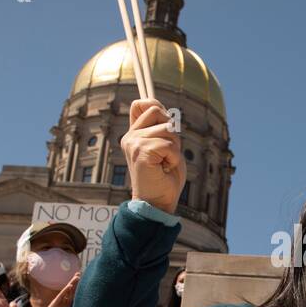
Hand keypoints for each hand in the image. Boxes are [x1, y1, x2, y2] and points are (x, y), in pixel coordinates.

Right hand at [40, 273, 79, 306]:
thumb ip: (67, 305)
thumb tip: (75, 302)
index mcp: (66, 301)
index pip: (72, 291)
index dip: (76, 285)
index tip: (81, 278)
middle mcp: (63, 300)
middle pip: (70, 289)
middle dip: (74, 281)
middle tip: (79, 273)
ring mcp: (59, 301)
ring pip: (67, 290)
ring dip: (72, 283)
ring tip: (77, 277)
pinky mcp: (56, 303)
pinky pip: (62, 296)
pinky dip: (66, 290)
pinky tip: (70, 286)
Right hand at [121, 98, 184, 212]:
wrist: (157, 203)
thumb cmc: (165, 178)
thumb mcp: (167, 147)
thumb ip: (163, 127)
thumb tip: (166, 110)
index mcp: (134, 133)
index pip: (142, 103)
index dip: (158, 109)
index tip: (165, 128)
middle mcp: (130, 136)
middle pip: (158, 111)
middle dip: (172, 132)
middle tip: (167, 154)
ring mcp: (133, 143)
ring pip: (167, 128)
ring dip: (174, 147)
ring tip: (165, 163)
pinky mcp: (140, 151)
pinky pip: (168, 145)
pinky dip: (174, 158)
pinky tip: (165, 168)